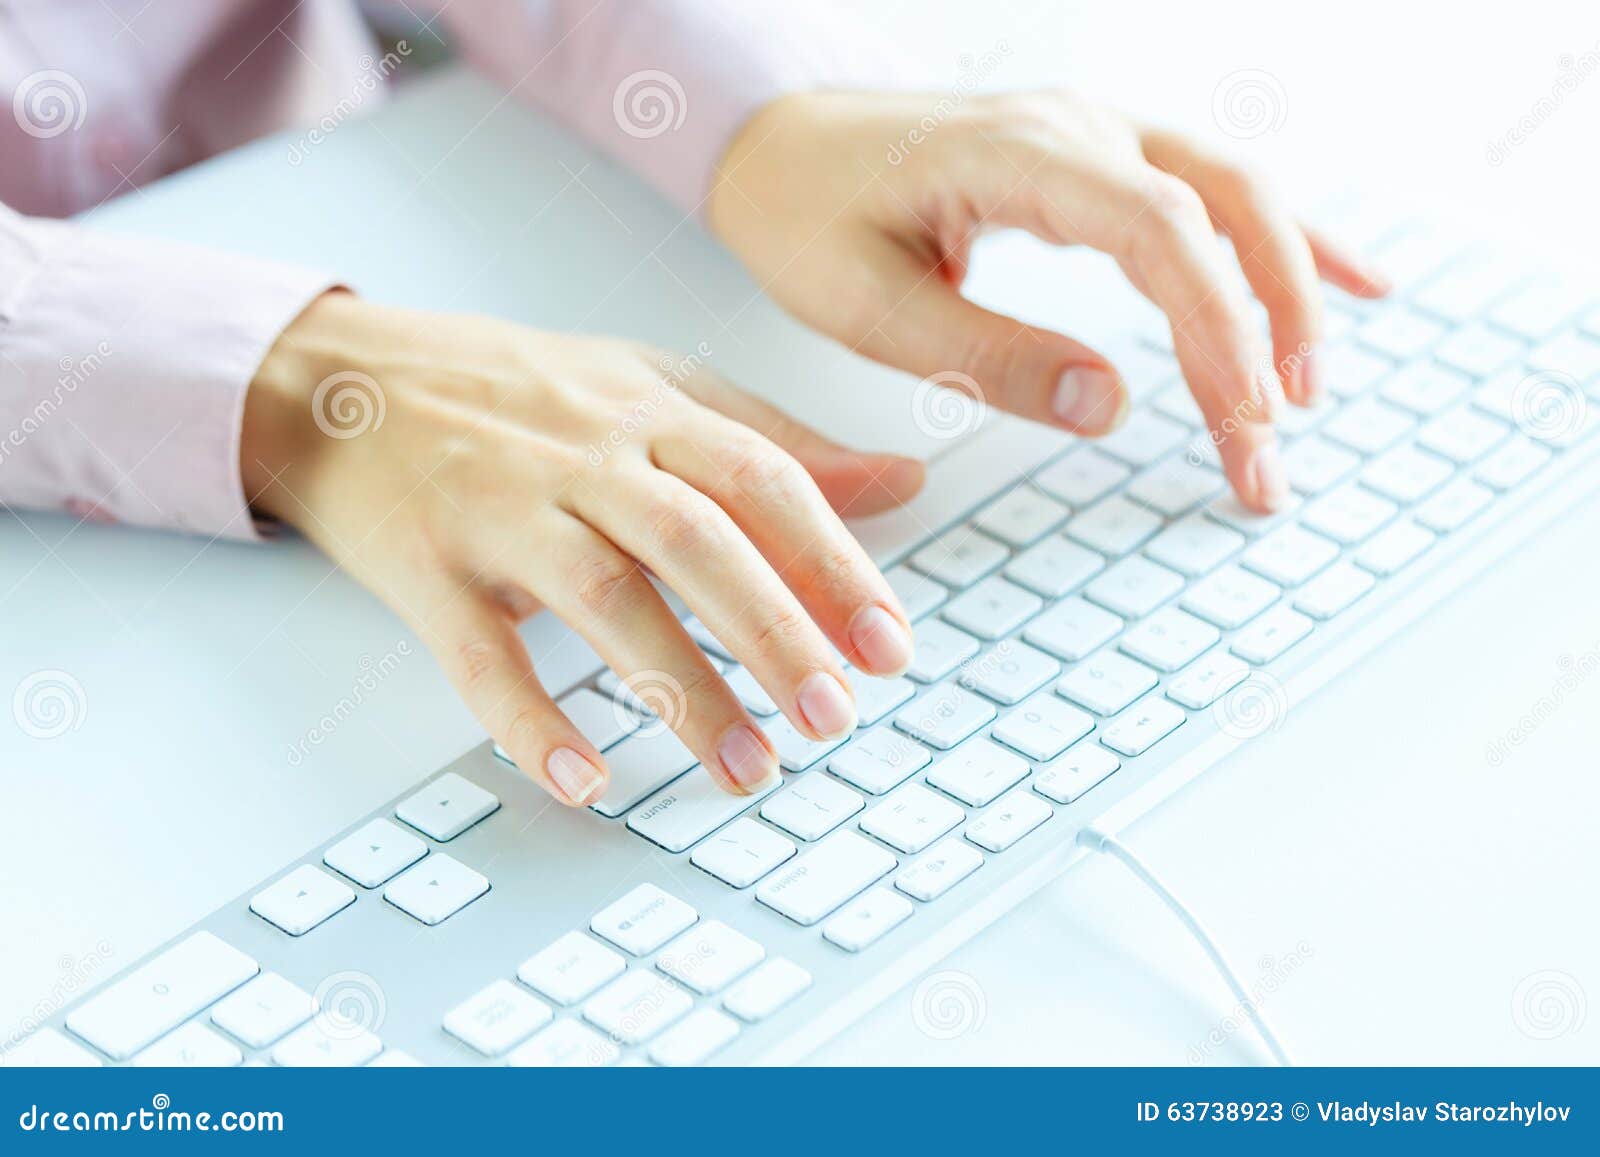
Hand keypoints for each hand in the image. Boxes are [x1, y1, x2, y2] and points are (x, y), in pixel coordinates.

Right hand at [242, 292, 924, 805]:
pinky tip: (585, 778)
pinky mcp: (426, 569)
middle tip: (834, 719)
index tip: (889, 645)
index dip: (835, 562)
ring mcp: (500, 511)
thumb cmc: (515, 393)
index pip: (763, 480)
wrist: (341, 382)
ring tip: (745, 768)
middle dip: (775, 632)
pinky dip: (531, 719)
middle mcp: (582, 457)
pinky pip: (479, 655)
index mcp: (648, 413)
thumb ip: (775, 438)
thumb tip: (903, 479)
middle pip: (695, 541)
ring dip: (682, 690)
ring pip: (604, 599)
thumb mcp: (651, 387)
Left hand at [710, 89, 1390, 510]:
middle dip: (1269, 325)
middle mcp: (1078, 126)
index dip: (1218, 324)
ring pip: (1234, 194)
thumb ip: (985, 355)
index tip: (1244, 417)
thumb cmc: (806, 217)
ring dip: (1286, 289)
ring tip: (1309, 391)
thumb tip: (1110, 407)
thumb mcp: (867, 307)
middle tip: (1274, 440)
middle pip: (1221, 208)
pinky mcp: (1100, 157)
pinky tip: (1351, 283)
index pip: (1159, 229)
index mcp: (1016, 154)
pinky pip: (1216, 190)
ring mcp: (1097, 132)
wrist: (778, 144)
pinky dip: (1283, 242)